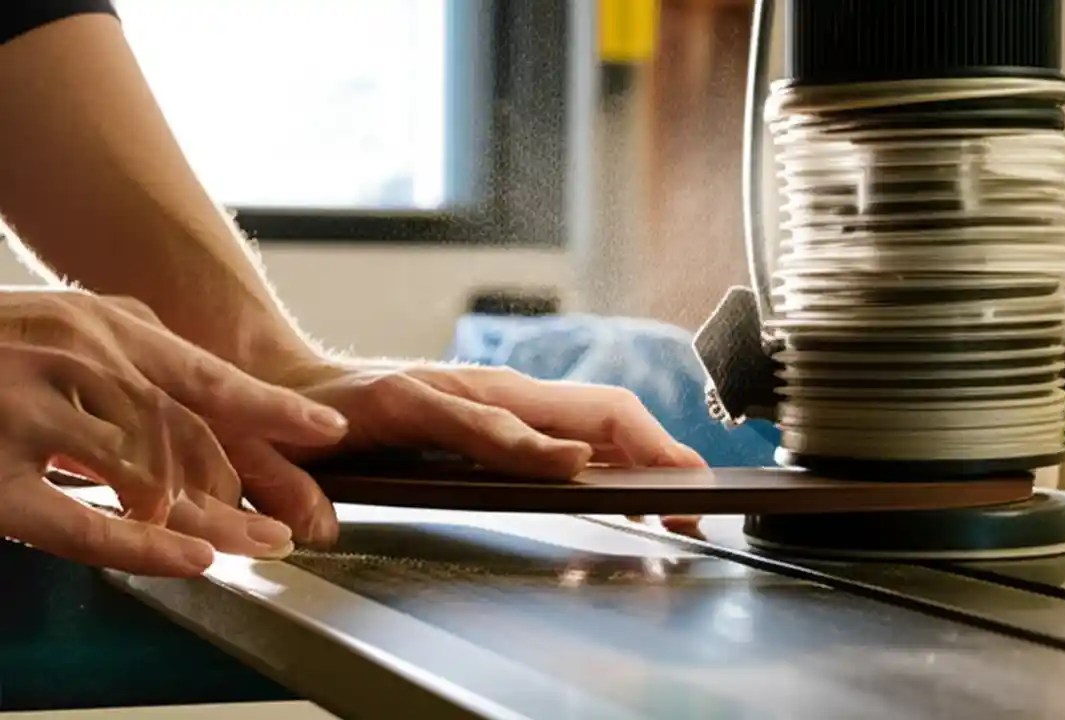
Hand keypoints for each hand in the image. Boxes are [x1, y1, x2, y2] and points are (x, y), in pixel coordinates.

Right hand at [0, 290, 350, 573]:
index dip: (276, 409)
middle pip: (190, 438)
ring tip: (245, 547)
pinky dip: (148, 550)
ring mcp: (26, 415)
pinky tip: (196, 559)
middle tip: (282, 530)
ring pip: (151, 481)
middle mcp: (73, 361)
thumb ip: (116, 346)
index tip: (330, 431)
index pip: (208, 375)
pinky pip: (85, 526)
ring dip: (209, 523)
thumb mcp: (45, 320)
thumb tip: (184, 381)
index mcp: (96, 325)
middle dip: (244, 489)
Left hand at [227, 358, 707, 545]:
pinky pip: (583, 426)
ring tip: (685, 496)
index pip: (504, 425)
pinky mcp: (511, 410)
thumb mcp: (291, 446)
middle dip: (645, 445)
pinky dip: (626, 451)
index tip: (587, 478)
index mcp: (427, 397)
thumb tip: (324, 528)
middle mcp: (480, 389)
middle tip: (688, 495)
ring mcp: (502, 396)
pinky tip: (645, 484)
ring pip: (597, 412)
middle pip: (585, 405)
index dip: (547, 453)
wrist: (290, 377)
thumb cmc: (298, 413)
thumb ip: (304, 485)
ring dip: (649, 448)